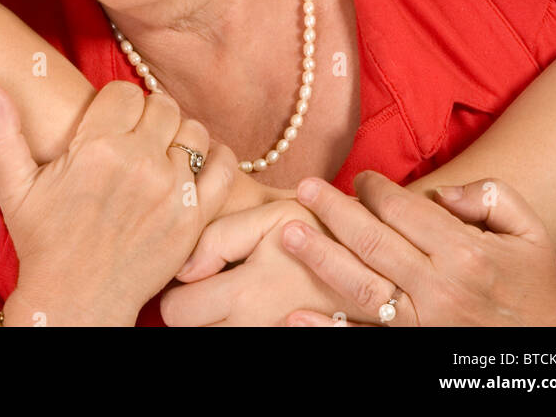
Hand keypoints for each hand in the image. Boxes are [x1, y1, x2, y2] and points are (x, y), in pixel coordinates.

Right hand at [0, 78, 235, 325]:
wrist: (76, 303)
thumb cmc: (44, 242)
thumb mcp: (16, 187)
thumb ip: (1, 132)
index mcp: (97, 148)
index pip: (125, 92)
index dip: (116, 105)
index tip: (108, 125)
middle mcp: (138, 163)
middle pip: (161, 105)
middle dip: (148, 118)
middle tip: (134, 140)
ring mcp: (170, 191)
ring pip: (193, 130)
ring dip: (179, 138)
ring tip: (159, 156)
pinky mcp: (193, 217)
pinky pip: (222, 166)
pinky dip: (214, 160)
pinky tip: (194, 167)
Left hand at [160, 199, 350, 326]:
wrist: (379, 261)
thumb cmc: (323, 229)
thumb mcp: (273, 214)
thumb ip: (219, 238)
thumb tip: (184, 271)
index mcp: (246, 294)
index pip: (176, 312)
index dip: (179, 289)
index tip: (198, 269)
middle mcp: (255, 330)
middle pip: (192, 332)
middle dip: (195, 305)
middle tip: (217, 276)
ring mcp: (272, 341)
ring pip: (217, 339)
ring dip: (219, 317)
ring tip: (241, 288)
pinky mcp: (286, 342)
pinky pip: (245, 340)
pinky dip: (242, 325)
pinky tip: (258, 304)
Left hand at [281, 172, 555, 327]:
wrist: (548, 347)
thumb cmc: (532, 281)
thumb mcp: (527, 228)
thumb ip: (487, 195)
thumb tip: (442, 191)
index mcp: (466, 252)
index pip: (405, 210)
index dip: (376, 189)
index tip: (361, 178)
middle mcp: (441, 289)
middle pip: (374, 243)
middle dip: (335, 212)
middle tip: (305, 188)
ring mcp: (424, 324)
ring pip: (362, 289)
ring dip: (321, 259)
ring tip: (290, 233)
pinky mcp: (413, 349)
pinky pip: (365, 339)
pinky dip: (329, 330)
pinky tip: (295, 318)